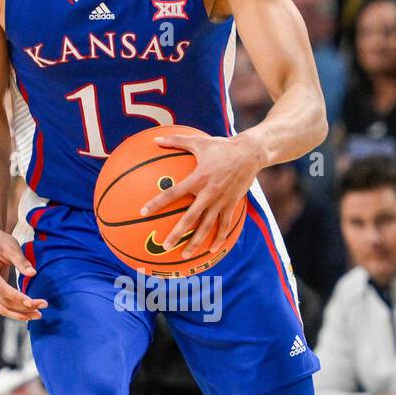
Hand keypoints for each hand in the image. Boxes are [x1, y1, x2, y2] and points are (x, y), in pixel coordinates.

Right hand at [0, 224, 48, 320]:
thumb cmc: (1, 242)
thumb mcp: (12, 247)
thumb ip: (21, 261)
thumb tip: (33, 274)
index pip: (2, 289)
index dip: (16, 297)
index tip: (32, 302)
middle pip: (4, 302)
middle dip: (23, 307)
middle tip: (43, 306)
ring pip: (3, 308)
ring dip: (20, 314)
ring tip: (38, 315)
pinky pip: (3, 306)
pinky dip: (16, 312)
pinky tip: (29, 313)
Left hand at [139, 132, 262, 258]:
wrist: (251, 153)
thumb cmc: (222, 146)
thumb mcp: (199, 142)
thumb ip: (176, 141)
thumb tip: (155, 139)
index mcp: (197, 178)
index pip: (173, 193)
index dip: (157, 203)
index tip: (143, 212)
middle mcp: (208, 193)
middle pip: (190, 218)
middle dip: (177, 233)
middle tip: (165, 246)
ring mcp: (221, 201)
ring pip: (207, 227)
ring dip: (195, 243)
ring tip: (184, 256)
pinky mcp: (232, 204)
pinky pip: (224, 225)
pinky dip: (218, 238)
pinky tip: (211, 250)